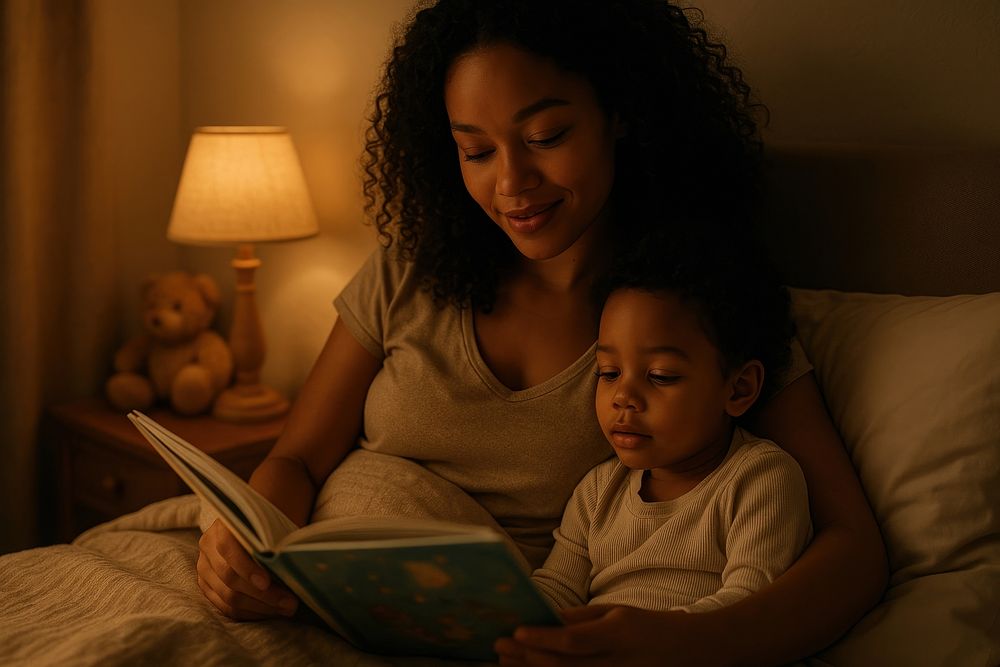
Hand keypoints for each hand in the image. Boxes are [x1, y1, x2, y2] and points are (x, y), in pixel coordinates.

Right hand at [196, 519, 298, 619]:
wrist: (252, 523)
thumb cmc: (268, 522)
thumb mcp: (273, 523)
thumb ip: (277, 538)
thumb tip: (293, 560)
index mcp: (223, 524)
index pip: (228, 548)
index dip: (246, 568)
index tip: (267, 583)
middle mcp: (208, 545)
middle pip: (230, 578)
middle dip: (263, 595)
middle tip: (290, 603)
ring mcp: (205, 567)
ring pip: (228, 597)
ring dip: (260, 607)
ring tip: (285, 609)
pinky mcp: (207, 585)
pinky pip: (225, 606)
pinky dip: (250, 612)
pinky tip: (270, 611)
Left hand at [495, 605, 726, 666]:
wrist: (686, 651)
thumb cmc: (647, 626)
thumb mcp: (616, 612)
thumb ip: (581, 618)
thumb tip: (546, 617)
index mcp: (616, 636)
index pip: (573, 641)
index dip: (542, 639)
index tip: (516, 632)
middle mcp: (614, 663)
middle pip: (562, 666)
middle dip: (526, 657)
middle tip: (498, 645)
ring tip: (506, 661)